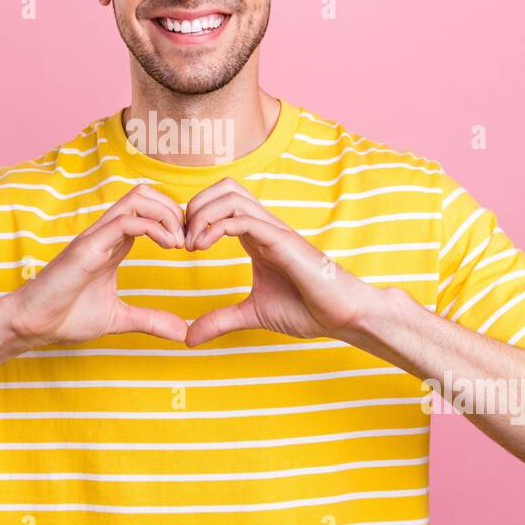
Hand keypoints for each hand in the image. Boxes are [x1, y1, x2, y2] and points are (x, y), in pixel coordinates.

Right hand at [0, 184, 189, 351]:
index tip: (190, 247)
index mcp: (113, 243)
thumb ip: (151, 320)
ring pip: (137, 198)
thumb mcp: (119, 318)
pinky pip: (125, 221)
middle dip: (174, 210)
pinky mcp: (86, 248)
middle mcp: (104, 233)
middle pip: (145, 193)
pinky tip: (169, 247)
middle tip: (188, 241)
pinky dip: (154, 227)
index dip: (174, 220)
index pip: (148, 210)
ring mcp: (95, 237)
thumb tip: (183, 333)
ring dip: (167, 214)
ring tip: (179, 242)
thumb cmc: (65, 316)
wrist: (29, 325)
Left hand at [183, 178, 390, 347]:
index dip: (194, 216)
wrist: (342, 315)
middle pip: (224, 187)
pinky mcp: (282, 240)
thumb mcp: (252, 314)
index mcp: (256, 236)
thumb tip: (189, 337)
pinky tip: (204, 248)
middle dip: (194, 206)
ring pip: (231, 194)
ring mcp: (273, 230)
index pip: (220, 202)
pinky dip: (215, 227)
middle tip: (183, 241)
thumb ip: (220, 320)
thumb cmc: (307, 310)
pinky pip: (243, 218)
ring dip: (202, 213)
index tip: (182, 246)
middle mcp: (264, 226)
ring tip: (192, 245)